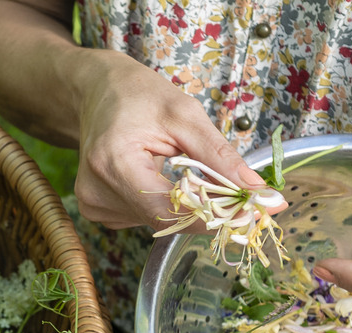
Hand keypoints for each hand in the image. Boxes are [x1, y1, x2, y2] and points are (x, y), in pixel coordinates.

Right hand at [72, 52, 274, 230]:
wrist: (97, 92)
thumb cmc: (138, 95)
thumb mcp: (185, 115)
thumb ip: (220, 157)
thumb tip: (257, 191)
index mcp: (112, 162)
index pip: (167, 210)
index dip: (212, 217)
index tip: (251, 213)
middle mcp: (95, 191)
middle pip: (164, 220)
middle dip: (205, 209)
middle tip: (237, 195)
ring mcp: (94, 204)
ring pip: (157, 222)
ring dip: (183, 205)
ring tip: (181, 168)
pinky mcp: (97, 209)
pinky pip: (144, 218)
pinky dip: (163, 204)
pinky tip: (158, 177)